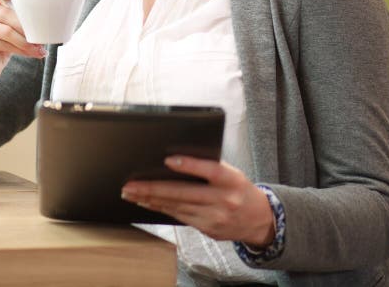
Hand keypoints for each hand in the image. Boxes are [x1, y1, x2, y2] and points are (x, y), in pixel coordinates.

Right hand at [0, 0, 45, 106]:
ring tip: (39, 45)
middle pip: (2, 11)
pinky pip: (3, 42)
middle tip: (42, 30)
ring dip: (25, 40)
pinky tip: (32, 52)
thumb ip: (14, 5)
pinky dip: (20, 49)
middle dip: (25, 24)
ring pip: (5, 29)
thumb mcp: (4, 18)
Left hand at [121, 156, 275, 246]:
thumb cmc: (239, 188)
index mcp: (231, 180)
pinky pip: (180, 217)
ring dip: (151, 200)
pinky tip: (147, 203)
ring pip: (177, 207)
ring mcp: (215, 218)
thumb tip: (174, 159)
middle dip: (153, 188)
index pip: (209, 170)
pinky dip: (161, 209)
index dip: (188, 165)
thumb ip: (208, 166)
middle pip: (184, 193)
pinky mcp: (207, 230)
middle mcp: (223, 200)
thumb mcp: (231, 172)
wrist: (258, 219)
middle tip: (131, 185)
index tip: (167, 160)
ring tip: (131, 193)